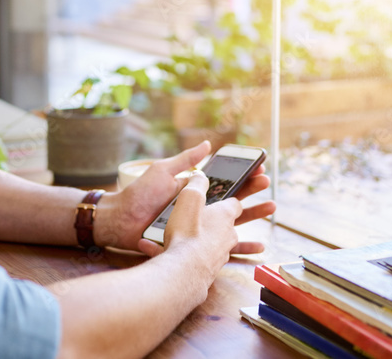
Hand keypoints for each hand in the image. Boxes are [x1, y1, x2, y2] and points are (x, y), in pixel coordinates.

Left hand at [95, 141, 275, 253]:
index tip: (259, 168)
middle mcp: (198, 209)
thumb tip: (208, 144)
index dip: (241, 176)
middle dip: (252, 192)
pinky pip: (220, 248)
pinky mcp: (193, 244)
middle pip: (232, 201)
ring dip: (253, 216)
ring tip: (271, 209)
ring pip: (231, 224)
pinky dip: (241, 248)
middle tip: (268, 184)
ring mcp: (197, 227)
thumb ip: (186, 160)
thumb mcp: (163, 171)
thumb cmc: (139, 195)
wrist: (120, 222)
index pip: (223, 183)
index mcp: (193, 191)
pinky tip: (258, 247)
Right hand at [137, 169, 241, 274]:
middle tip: (195, 217)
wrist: (183, 271)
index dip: (228, 199)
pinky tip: (150, 248)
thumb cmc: (188, 232)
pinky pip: (191, 259)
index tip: (221, 197)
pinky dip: (176, 253)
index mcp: (225, 216)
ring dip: (191, 239)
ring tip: (172, 236)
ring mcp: (219, 256)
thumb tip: (200, 175)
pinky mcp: (207, 271)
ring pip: (206, 244)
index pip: (234, 204)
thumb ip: (196, 184)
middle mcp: (227, 236)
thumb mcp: (190, 198)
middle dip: (211, 221)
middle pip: (223, 225)